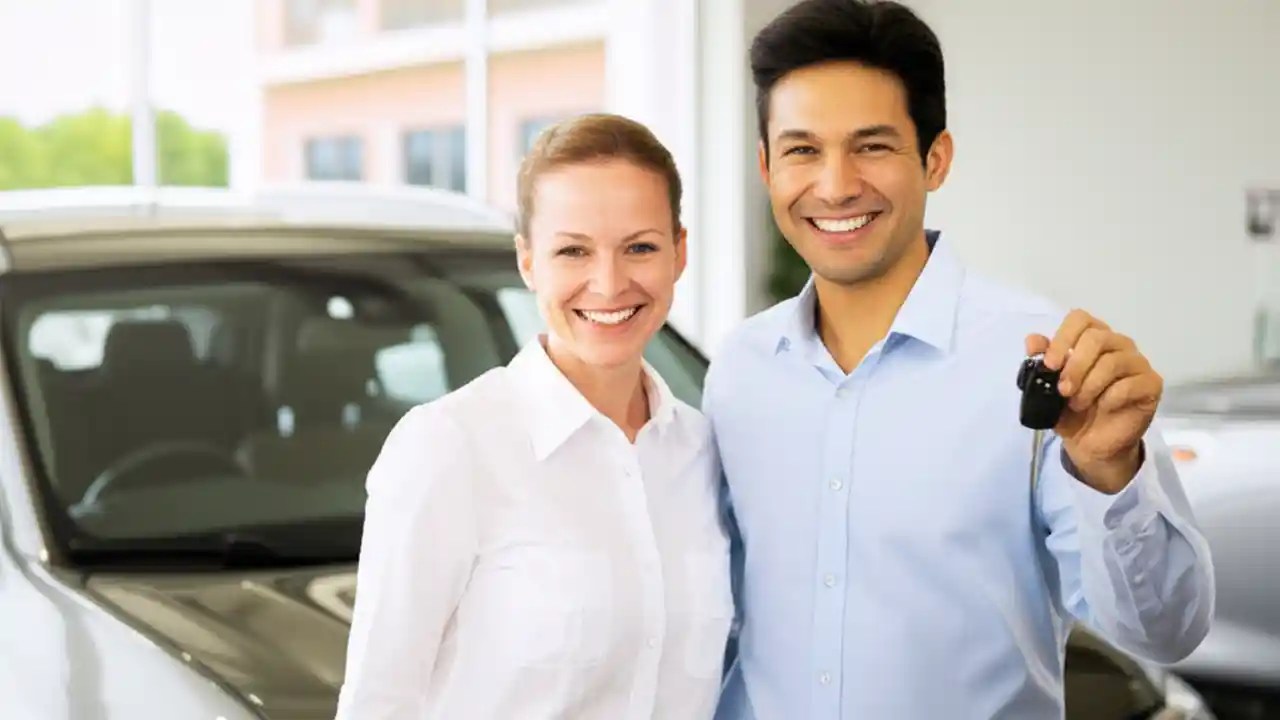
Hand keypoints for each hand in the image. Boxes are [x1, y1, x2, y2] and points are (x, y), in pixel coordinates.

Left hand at [1025, 309, 1162, 493]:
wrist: (1091, 443)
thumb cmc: (1071, 410)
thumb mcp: (1047, 388)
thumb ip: (1039, 363)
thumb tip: (1033, 341)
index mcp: (1092, 338)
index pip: (1080, 319)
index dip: (1063, 338)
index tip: (1050, 365)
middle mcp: (1117, 344)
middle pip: (1097, 338)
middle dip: (1075, 366)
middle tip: (1063, 391)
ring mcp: (1137, 363)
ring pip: (1112, 362)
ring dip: (1089, 386)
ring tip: (1078, 404)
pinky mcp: (1151, 384)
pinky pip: (1130, 384)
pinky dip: (1110, 398)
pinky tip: (1104, 407)